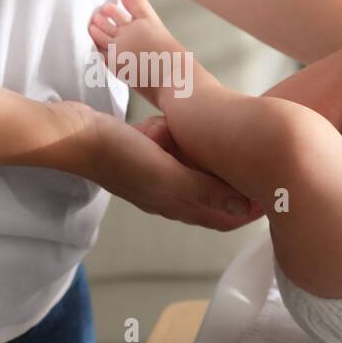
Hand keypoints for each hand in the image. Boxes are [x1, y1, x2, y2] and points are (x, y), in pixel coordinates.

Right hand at [56, 101, 262, 230]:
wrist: (69, 133)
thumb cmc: (115, 154)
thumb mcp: (166, 174)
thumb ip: (205, 190)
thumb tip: (245, 208)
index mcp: (177, 204)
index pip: (226, 217)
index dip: (251, 209)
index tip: (272, 188)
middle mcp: (169, 194)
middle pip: (214, 193)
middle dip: (227, 175)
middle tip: (243, 154)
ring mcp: (156, 175)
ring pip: (194, 166)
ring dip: (197, 151)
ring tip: (184, 137)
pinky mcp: (144, 154)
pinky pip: (170, 146)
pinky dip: (172, 135)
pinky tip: (163, 125)